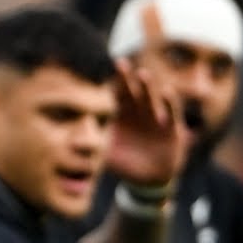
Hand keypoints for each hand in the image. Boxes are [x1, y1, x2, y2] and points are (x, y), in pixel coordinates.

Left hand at [107, 26, 185, 188]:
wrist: (149, 179)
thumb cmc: (124, 163)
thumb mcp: (107, 155)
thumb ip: (93, 147)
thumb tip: (71, 143)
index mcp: (122, 114)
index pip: (115, 95)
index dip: (110, 83)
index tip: (102, 71)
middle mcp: (138, 111)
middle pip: (132, 90)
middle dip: (126, 77)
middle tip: (120, 63)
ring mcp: (155, 117)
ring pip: (150, 97)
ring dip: (146, 86)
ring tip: (141, 74)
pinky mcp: (171, 128)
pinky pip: (171, 112)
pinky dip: (168, 102)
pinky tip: (166, 91)